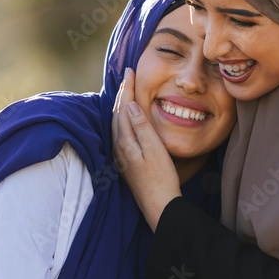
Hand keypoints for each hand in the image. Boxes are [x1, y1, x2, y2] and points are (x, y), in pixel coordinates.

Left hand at [112, 69, 181, 230]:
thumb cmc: (161, 179)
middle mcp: (120, 147)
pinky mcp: (126, 162)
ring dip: (121, 106)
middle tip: (128, 76)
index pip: (124, 107)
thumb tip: (130, 105)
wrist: (159, 206)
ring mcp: (122, 156)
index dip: (128, 88)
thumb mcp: (155, 149)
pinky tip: (127, 120)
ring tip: (126, 92)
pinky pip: (120, 133)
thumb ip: (142, 126)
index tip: (130, 71)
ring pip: (117, 123)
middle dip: (122, 93)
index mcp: (126, 141)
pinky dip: (122, 119)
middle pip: (117, 113)